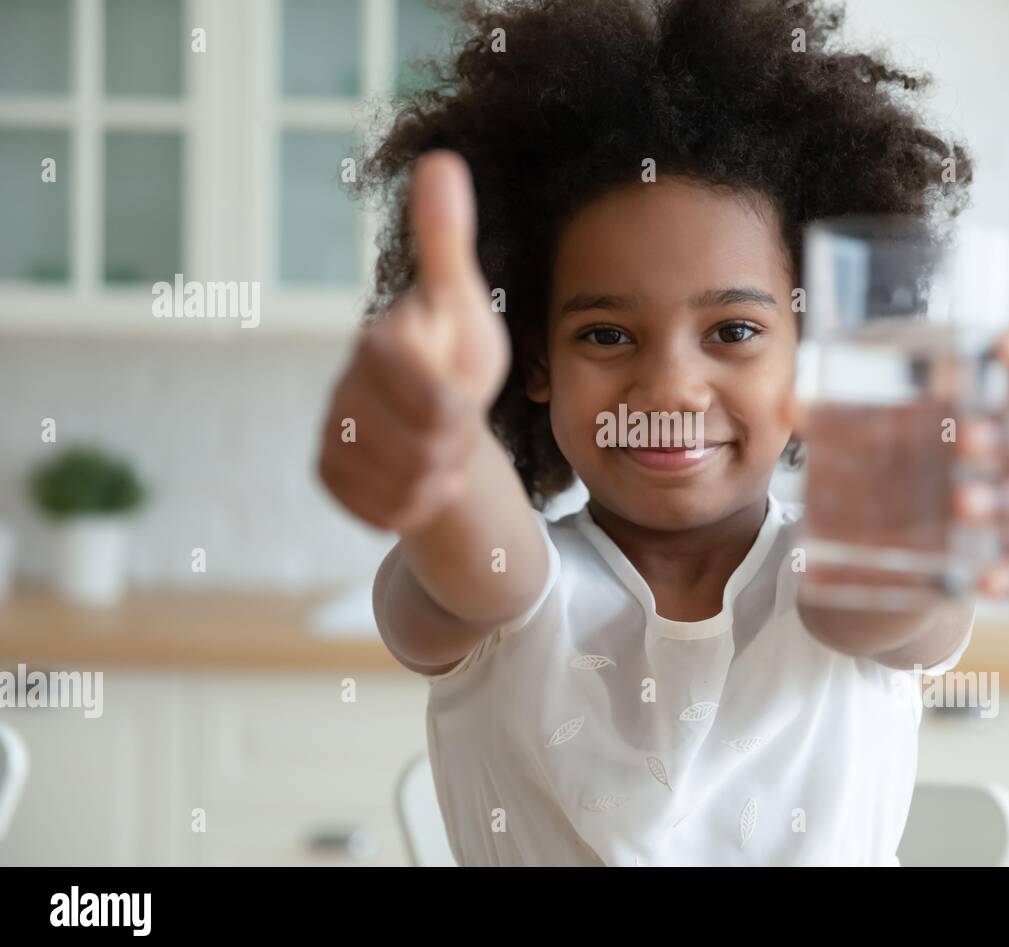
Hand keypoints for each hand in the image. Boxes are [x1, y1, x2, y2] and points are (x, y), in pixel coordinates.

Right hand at [317, 151, 509, 531]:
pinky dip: (413, 505)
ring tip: (440, 449)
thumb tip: (440, 158)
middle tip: (455, 427)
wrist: (438, 417)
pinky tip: (419, 479)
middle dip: (452, 447)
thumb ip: (448, 241)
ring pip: (403, 488)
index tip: (464, 402)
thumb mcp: (465, 302)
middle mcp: (345, 387)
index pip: (428, 398)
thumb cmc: (455, 353)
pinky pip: (381, 512)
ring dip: (438, 478)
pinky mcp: (329, 474)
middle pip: (419, 450)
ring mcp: (332, 433)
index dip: (454, 409)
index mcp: (381, 343)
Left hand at [794, 326, 1008, 604]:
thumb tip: (791, 404)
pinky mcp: (1002, 560)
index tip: (1005, 344)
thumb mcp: (861, 442)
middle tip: (966, 439)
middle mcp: (1005, 453)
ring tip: (964, 505)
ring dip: (1003, 500)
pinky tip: (987, 580)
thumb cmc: (885, 473)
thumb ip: (835, 420)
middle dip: (1005, 433)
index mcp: (978, 405)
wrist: (879, 560)